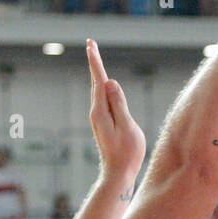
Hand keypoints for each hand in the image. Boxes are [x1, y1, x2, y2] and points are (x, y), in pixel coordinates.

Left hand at [86, 39, 144, 180]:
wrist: (118, 174)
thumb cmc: (126, 153)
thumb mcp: (126, 127)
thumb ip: (119, 104)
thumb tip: (110, 83)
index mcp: (101, 111)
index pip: (98, 81)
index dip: (96, 62)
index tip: (91, 46)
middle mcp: (96, 112)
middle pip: (96, 82)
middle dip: (94, 62)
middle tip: (91, 43)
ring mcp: (99, 118)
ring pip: (99, 91)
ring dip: (98, 73)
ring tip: (95, 57)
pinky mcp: (103, 123)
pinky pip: (103, 99)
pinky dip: (102, 86)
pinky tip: (103, 83)